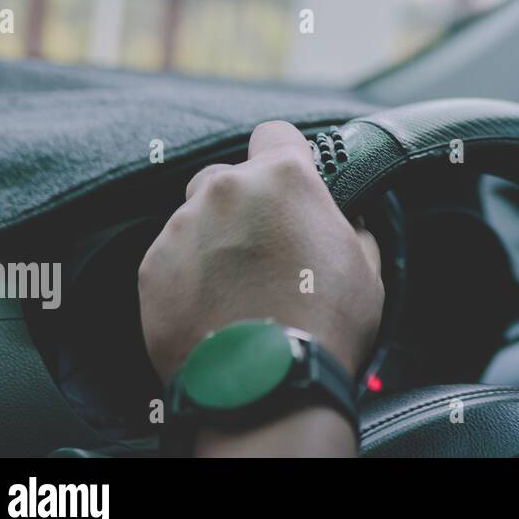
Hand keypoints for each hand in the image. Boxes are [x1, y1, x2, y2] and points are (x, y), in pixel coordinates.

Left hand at [139, 121, 383, 384]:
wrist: (264, 385)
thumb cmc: (323, 325)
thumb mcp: (366, 267)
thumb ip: (351, 228)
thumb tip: (345, 223)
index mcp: (283, 178)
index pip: (275, 133)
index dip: (285, 155)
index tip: (289, 181)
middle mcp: (226, 191)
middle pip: (227, 176)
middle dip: (243, 203)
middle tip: (265, 247)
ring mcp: (182, 227)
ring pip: (196, 217)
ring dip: (214, 240)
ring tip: (237, 286)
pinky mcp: (152, 268)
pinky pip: (170, 257)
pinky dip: (188, 274)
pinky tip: (213, 306)